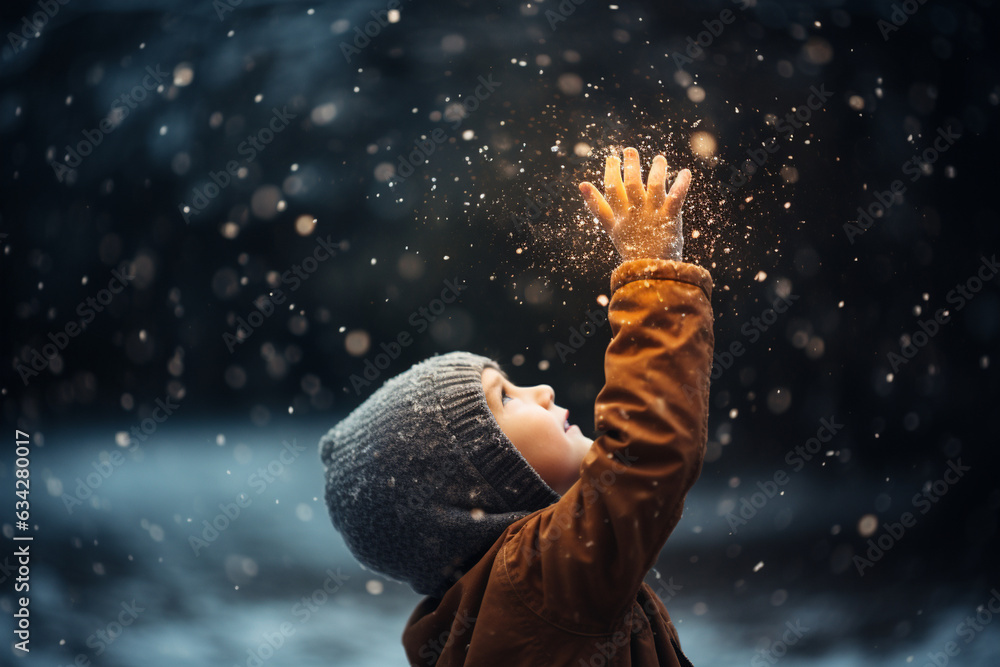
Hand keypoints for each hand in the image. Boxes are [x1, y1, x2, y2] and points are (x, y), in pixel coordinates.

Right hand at [578, 147, 691, 261]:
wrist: (650, 271)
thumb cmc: (632, 248)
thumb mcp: (611, 228)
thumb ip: (597, 206)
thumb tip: (581, 184)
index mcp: (619, 217)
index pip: (612, 191)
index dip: (611, 173)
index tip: (611, 158)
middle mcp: (634, 214)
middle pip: (631, 185)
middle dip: (630, 165)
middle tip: (630, 150)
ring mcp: (652, 215)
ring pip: (654, 186)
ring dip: (657, 170)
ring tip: (659, 159)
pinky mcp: (669, 219)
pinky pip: (676, 197)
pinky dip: (682, 184)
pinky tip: (686, 172)